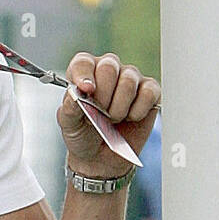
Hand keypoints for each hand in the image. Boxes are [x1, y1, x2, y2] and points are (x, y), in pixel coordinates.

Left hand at [56, 52, 160, 177]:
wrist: (100, 157)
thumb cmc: (83, 134)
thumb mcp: (69, 123)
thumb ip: (70, 107)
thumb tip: (77, 93)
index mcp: (84, 73)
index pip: (83, 62)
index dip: (85, 75)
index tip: (86, 90)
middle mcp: (108, 70)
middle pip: (109, 66)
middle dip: (103, 96)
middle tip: (99, 113)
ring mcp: (131, 79)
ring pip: (128, 80)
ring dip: (119, 106)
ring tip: (113, 118)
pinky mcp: (150, 91)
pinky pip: (148, 93)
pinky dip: (137, 110)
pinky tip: (130, 117)